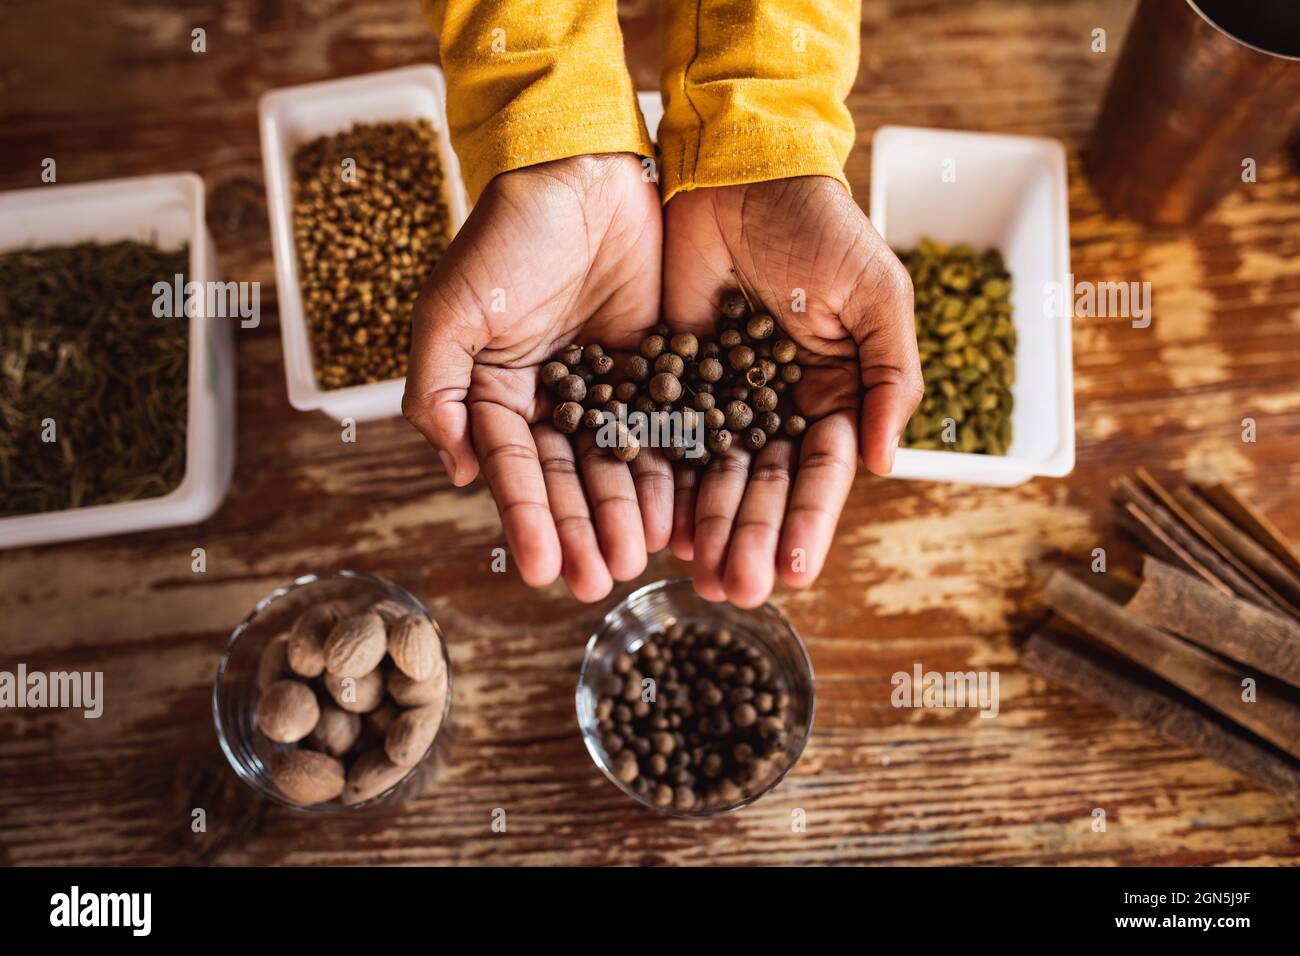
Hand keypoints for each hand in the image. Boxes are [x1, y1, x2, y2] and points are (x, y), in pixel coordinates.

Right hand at [403, 154, 673, 600]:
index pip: (513, 469)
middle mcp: (553, 403)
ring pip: (620, 464)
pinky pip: (668, 428)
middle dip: (581, 532)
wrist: (582, 172)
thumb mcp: (453, 310)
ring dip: (627, 514)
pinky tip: (683, 512)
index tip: (540, 570)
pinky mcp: (658, 369)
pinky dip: (673, 470)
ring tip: (640, 559)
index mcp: (498, 395)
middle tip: (596, 582)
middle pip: (568, 480)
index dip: (526, 519)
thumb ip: (438, 389)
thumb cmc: (506, 237)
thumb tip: (459, 473)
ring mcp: (609, 389)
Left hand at [662, 177, 921, 606]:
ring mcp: (721, 396)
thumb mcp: (876, 295)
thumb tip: (885, 463)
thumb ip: (888, 376)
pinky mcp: (669, 377)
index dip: (809, 521)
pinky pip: (665, 438)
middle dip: (752, 539)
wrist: (739, 169)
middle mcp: (776, 406)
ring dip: (708, 527)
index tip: (794, 571)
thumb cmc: (820, 226)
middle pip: (764, 486)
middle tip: (734, 592)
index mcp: (833, 393)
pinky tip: (656, 525)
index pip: (822, 471)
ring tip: (696, 576)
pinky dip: (662, 481)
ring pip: (713, 474)